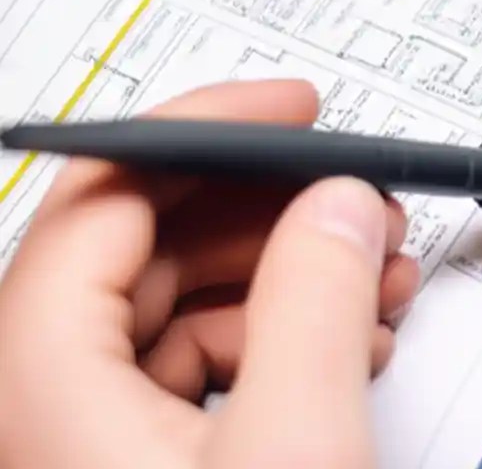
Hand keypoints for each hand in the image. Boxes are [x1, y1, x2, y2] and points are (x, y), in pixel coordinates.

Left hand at [0, 80, 418, 467]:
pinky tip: (350, 346)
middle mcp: (41, 398)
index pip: (105, 191)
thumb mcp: (295, 449)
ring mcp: (83, 435)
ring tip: (376, 279)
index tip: (292, 113)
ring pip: (181, 305)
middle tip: (355, 203)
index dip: (211, 130)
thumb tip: (337, 209)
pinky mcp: (130, 464)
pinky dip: (278, 341)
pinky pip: (198, 364)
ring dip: (289, 278)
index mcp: (38, 377)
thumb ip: (318, 309)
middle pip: (149, 245)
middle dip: (273, 214)